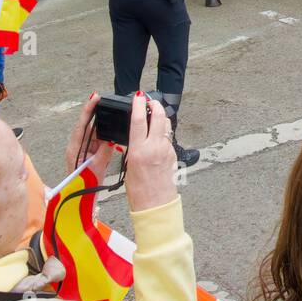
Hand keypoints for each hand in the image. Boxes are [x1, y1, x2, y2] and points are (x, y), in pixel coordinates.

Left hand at [66, 94, 115, 181]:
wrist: (80, 198)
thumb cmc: (85, 185)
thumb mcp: (97, 167)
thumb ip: (104, 151)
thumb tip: (112, 137)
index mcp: (75, 148)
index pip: (82, 124)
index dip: (88, 110)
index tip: (95, 97)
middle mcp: (77, 146)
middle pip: (88, 125)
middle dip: (97, 113)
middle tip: (105, 101)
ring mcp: (83, 149)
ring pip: (94, 132)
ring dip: (103, 126)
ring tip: (112, 116)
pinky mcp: (88, 153)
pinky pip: (98, 140)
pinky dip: (105, 136)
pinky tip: (112, 133)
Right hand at [123, 93, 178, 212]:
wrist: (156, 205)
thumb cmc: (138, 191)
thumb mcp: (128, 167)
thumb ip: (134, 149)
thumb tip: (136, 137)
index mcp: (138, 151)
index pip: (138, 121)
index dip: (138, 105)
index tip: (137, 95)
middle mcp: (154, 148)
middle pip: (158, 116)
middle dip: (154, 104)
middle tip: (149, 100)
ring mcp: (166, 150)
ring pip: (166, 125)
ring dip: (160, 116)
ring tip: (153, 114)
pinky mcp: (173, 155)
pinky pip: (168, 137)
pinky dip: (163, 132)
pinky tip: (157, 134)